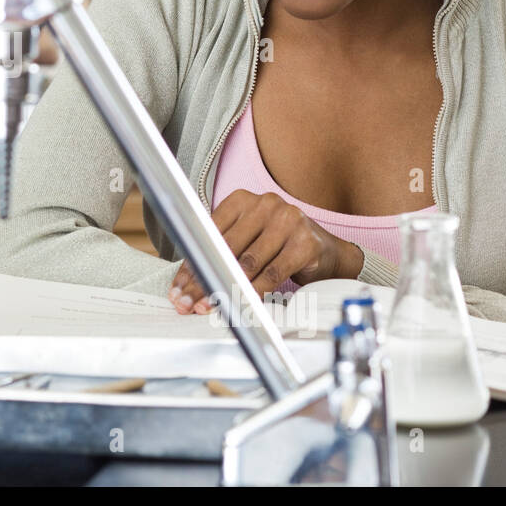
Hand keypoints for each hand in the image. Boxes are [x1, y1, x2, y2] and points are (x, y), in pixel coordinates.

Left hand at [168, 190, 361, 314]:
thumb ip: (223, 250)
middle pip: (226, 248)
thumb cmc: (279, 244)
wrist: (326, 251)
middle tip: (188, 302)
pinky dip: (255, 292)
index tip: (179, 287)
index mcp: (244, 199)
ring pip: (249, 262)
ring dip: (226, 288)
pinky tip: (242, 303)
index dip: (192, 262)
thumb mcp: (249, 238)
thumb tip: (190, 280)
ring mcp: (288, 220)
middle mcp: (265, 204)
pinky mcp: (305, 242)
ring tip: (210, 306)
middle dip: (204, 279)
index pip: (209, 233)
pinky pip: (273, 273)